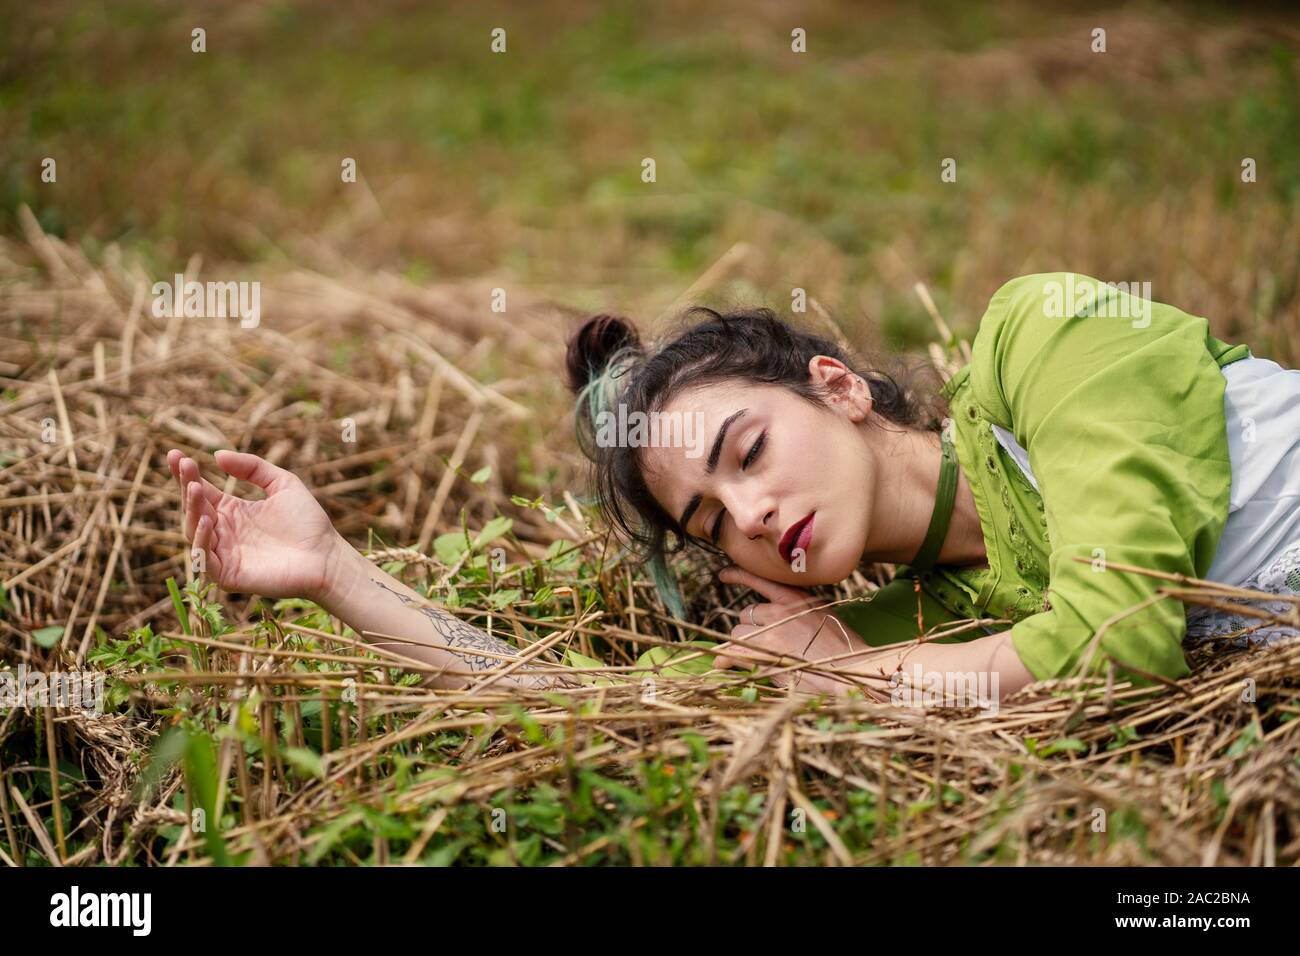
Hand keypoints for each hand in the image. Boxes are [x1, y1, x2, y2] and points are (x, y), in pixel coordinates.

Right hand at [166, 448, 345, 602]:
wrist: (326, 557)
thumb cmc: (308, 523)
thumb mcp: (283, 484)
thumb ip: (253, 467)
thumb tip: (217, 455)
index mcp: (233, 511)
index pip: (201, 491)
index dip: (187, 475)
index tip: (176, 455)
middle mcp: (224, 531)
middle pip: (193, 508)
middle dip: (187, 487)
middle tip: (185, 466)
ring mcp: (223, 554)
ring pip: (193, 531)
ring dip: (191, 510)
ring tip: (196, 489)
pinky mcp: (227, 575)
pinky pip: (204, 558)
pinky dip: (200, 540)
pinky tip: (206, 521)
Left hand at [715, 566, 886, 697]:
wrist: (852, 668)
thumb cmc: (844, 648)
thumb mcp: (825, 615)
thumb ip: (801, 611)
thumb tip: (783, 617)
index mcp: (796, 598)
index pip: (761, 580)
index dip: (739, 575)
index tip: (723, 574)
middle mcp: (780, 611)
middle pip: (746, 614)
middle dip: (750, 628)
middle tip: (764, 644)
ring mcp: (772, 632)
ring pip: (739, 633)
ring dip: (743, 645)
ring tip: (761, 657)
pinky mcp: (766, 655)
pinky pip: (735, 653)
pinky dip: (727, 659)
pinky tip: (721, 664)